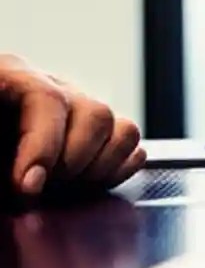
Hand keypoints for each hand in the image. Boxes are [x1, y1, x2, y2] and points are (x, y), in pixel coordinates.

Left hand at [0, 54, 145, 197]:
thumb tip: (30, 181)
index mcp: (8, 76)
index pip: (47, 99)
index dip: (44, 145)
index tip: (28, 187)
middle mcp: (50, 87)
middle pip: (94, 113)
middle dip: (70, 162)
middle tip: (38, 190)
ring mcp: (78, 107)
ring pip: (119, 128)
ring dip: (96, 167)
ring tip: (61, 187)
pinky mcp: (96, 132)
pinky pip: (129, 143)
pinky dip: (116, 167)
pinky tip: (83, 183)